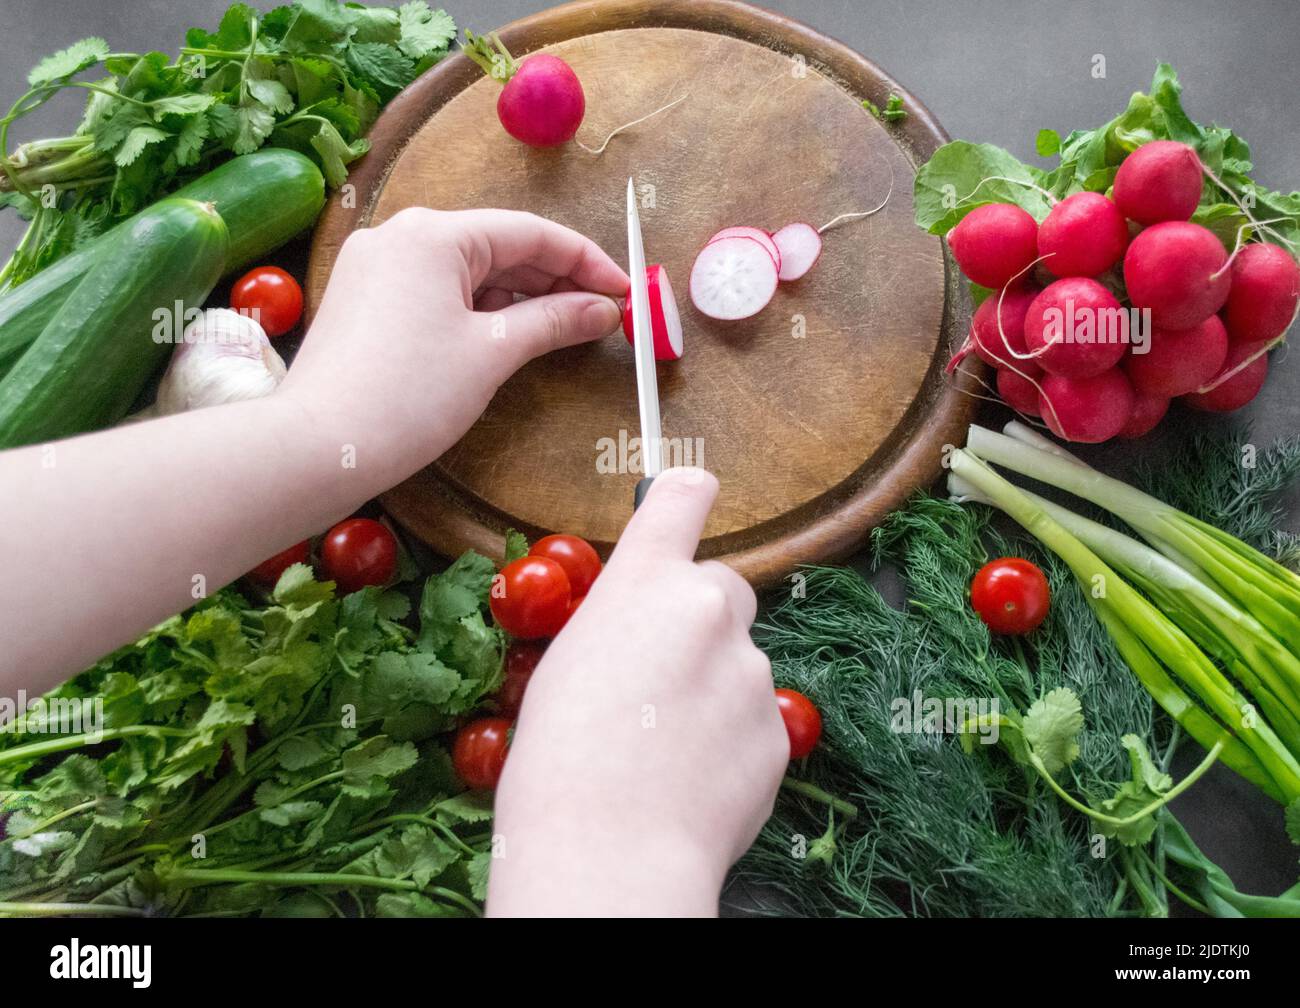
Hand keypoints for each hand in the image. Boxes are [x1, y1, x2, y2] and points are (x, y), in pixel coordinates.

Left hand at [281, 207, 627, 482]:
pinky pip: (437, 291)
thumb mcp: (494, 353)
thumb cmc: (409, 397)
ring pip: (466, 271)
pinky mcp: (364, 300)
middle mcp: (400, 235)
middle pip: (497, 246)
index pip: (529, 233)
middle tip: (602, 314)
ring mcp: (376, 266)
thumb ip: (553, 321)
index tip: (625, 291)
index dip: (586, 261)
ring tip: (565, 329)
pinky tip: (510, 335)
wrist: (320, 447)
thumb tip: (601, 309)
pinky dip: (478, 310)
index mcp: (433, 233)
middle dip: (554, 280)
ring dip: (518, 297)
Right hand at [486, 468, 788, 916]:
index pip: (682, 498)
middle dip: (699, 620)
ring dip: (712, 686)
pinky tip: (692, 775)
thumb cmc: (558, 758)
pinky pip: (753, 717)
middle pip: (722, 589)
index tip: (693, 491)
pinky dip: (730, 738)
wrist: (608, 847)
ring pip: (738, 660)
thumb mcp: (567, 661)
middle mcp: (708, 607)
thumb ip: (619, 623)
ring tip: (665, 744)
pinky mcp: (776, 727)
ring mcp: (751, 667)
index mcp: (644, 582)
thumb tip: (641, 627)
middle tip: (659, 676)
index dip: (687, 493)